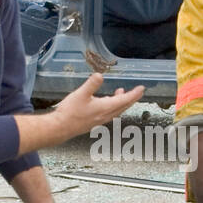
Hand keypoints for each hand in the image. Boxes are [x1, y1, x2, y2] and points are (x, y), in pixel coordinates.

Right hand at [16, 73, 144, 154]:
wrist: (61, 128)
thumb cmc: (70, 112)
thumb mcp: (81, 94)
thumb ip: (92, 84)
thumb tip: (100, 75)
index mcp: (105, 107)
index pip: (124, 100)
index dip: (134, 94)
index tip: (142, 88)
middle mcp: (106, 115)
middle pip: (123, 106)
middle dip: (131, 98)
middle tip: (138, 91)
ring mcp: (100, 120)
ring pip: (117, 110)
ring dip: (121, 102)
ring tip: (121, 92)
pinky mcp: (95, 122)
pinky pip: (109, 113)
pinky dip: (113, 106)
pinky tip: (106, 102)